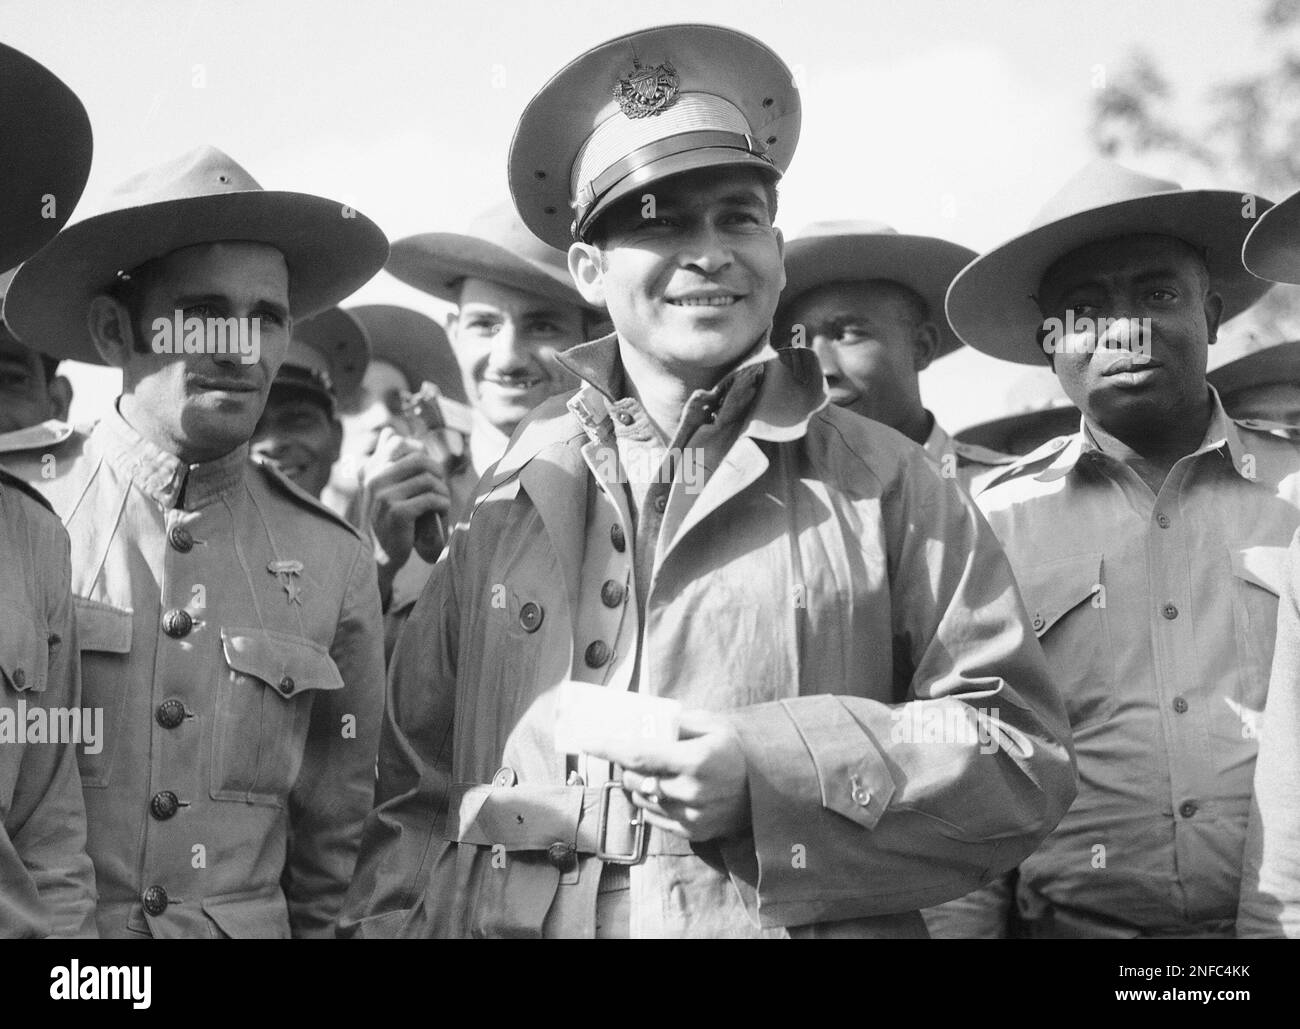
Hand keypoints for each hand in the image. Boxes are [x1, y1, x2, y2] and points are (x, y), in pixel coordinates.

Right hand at [361, 427, 450, 575]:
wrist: (379, 556)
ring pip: (428, 480)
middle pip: (420, 460)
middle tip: (439, 490)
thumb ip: (384, 459)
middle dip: (437, 473)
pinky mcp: (397, 512)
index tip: (426, 471)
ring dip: (442, 492)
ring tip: (440, 504)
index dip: (419, 452)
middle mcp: (374, 479)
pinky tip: (440, 513)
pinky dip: (442, 505)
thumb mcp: (382, 487)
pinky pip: (431, 499)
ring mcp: (383, 496)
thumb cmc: (387, 520)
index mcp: (370, 470)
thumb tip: (389, 430)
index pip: (398, 443)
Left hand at [584, 710, 751, 841]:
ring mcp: (690, 816)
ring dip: (638, 784)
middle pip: (635, 778)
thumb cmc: (736, 750)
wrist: (767, 791)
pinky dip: (650, 801)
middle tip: (634, 752)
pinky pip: (653, 817)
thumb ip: (677, 721)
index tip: (586, 741)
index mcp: (695, 760)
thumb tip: (643, 719)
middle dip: (627, 764)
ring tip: (654, 771)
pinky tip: (664, 789)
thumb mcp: (713, 725)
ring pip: (641, 799)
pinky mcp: (691, 833)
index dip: (609, 748)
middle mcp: (691, 792)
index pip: (639, 755)